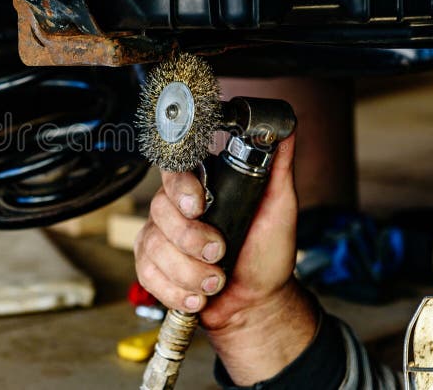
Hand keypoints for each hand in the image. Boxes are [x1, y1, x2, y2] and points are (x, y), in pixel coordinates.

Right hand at [133, 133, 317, 384]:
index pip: (175, 171)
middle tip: (220, 253)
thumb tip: (284, 130)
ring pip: (155, 246)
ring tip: (216, 281)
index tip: (198, 207)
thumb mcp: (280, 208)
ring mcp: (160, 236)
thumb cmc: (266, 253)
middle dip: (192, 241)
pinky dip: (176, 290)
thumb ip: (278, 168)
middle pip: (161, 211)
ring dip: (190, 272)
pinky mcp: (151, 265)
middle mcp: (176, 207)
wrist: (258, 302)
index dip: (181, 188)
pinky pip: (148, 274)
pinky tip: (197, 295)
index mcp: (202, 186)